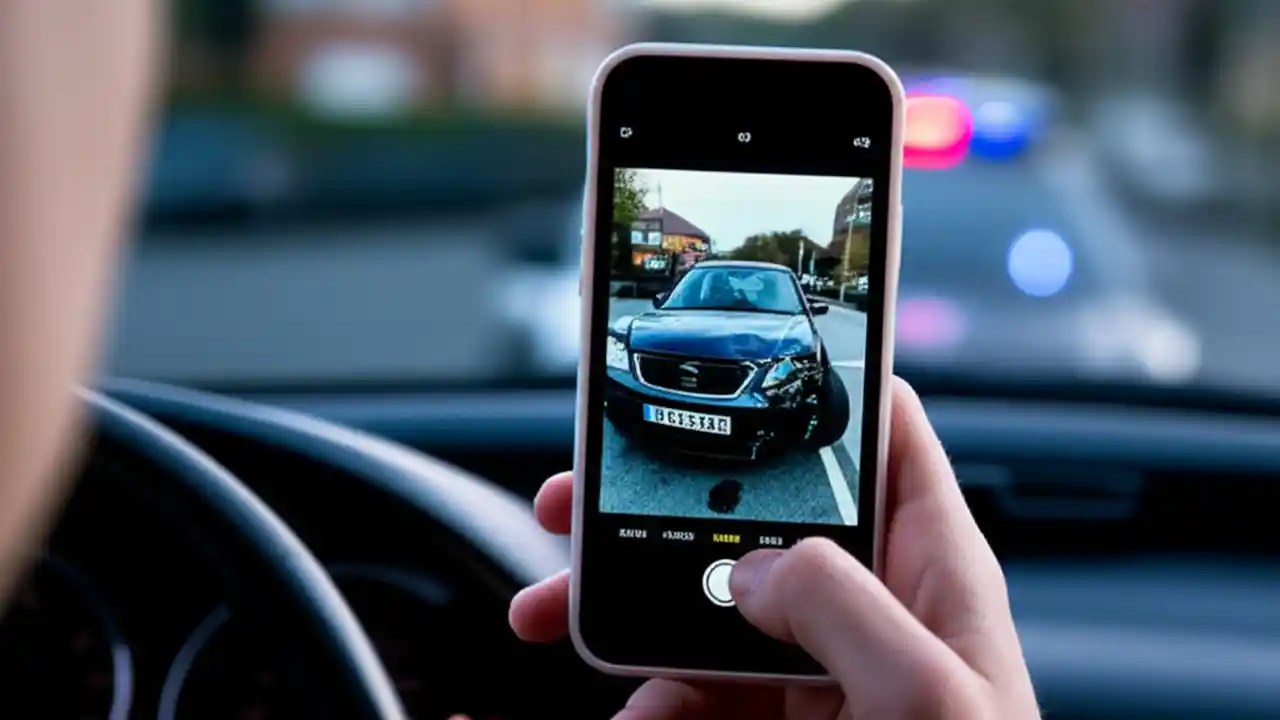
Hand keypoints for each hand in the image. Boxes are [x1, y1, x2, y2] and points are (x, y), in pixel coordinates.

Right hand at [509, 377, 1039, 718]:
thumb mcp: (927, 697)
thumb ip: (843, 608)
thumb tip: (753, 567)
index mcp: (926, 571)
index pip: (884, 435)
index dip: (824, 378)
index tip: (746, 346)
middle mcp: (867, 607)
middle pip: (756, 514)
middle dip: (662, 502)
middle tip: (580, 501)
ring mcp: (817, 668)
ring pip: (705, 604)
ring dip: (629, 608)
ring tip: (562, 616)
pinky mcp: (777, 719)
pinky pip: (693, 688)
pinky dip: (649, 699)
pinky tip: (635, 716)